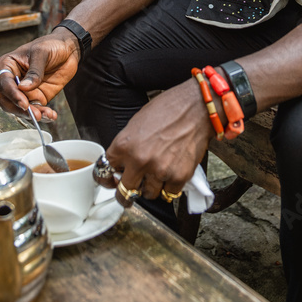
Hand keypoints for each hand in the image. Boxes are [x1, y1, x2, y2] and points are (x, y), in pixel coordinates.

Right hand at [0, 28, 80, 120]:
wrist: (68, 49)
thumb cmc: (50, 45)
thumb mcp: (41, 53)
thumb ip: (34, 71)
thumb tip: (24, 88)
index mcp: (7, 65)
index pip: (4, 83)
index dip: (12, 94)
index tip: (23, 103)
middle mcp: (12, 80)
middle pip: (8, 100)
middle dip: (20, 109)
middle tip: (34, 114)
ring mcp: (24, 91)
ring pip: (21, 108)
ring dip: (33, 114)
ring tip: (46, 115)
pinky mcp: (37, 97)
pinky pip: (36, 109)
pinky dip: (43, 114)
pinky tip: (51, 115)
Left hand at [103, 79, 213, 203]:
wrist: (196, 107)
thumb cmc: (169, 109)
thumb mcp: (137, 123)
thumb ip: (127, 146)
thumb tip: (123, 163)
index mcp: (124, 144)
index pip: (105, 170)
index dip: (107, 177)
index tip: (111, 181)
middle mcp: (139, 160)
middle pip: (124, 192)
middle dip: (125, 192)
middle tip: (131, 189)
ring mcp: (159, 170)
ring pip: (148, 195)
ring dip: (151, 188)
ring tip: (157, 175)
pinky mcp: (179, 176)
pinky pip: (169, 193)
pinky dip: (170, 186)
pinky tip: (172, 172)